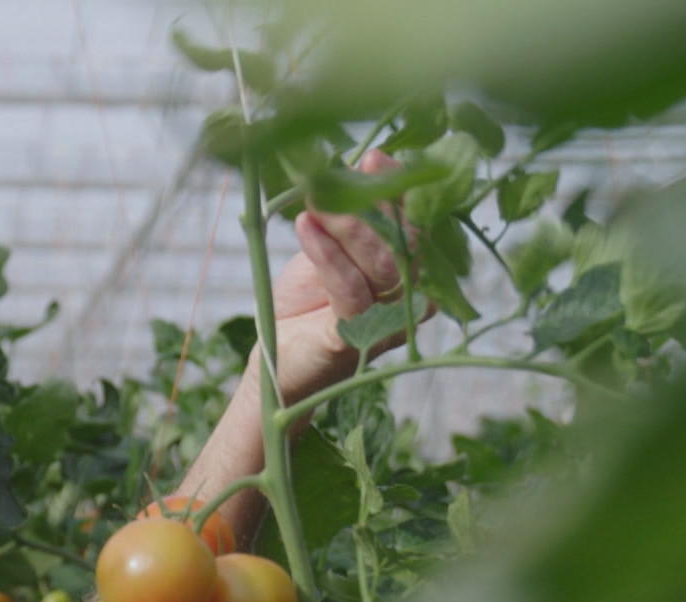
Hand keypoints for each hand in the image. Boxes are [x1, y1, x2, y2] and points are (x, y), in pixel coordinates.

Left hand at [257, 149, 426, 403]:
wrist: (273, 359)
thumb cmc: (302, 305)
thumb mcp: (325, 252)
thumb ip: (346, 220)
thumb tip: (354, 165)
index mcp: (404, 271)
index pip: (412, 224)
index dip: (396, 189)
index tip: (375, 157)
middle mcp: (407, 297)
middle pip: (404, 243)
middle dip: (370, 204)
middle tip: (335, 179)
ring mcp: (387, 321)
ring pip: (382, 264)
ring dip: (348, 226)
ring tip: (316, 201)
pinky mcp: (357, 340)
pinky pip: (351, 291)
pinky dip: (328, 256)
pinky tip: (307, 226)